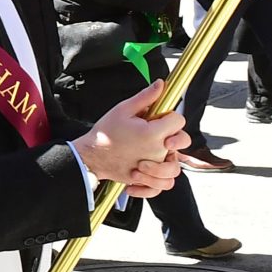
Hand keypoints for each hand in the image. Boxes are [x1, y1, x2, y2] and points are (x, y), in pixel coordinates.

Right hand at [80, 84, 186, 198]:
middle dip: (174, 135)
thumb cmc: (104, 134)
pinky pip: (162, 186)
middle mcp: (156, 152)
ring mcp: (152, 169)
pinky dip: (158, 183)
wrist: (88, 156)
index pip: (178, 120)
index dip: (170, 115)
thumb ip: (145, 97)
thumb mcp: (122, 110)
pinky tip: (149, 174)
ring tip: (156, 154)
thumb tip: (161, 85)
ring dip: (170, 159)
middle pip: (183, 142)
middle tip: (160, 134)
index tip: (159, 117)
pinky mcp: (144, 180)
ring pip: (176, 168)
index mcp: (152, 133)